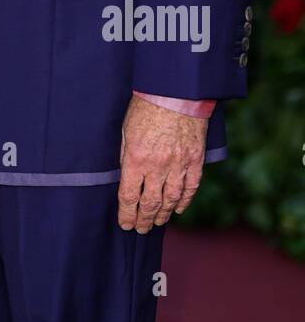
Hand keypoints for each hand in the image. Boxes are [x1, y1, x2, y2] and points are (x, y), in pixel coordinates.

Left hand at [117, 94, 206, 232]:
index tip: (125, 224)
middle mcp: (157, 166)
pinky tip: (177, 209)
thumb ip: (126, 156)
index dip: (126, 214)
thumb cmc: (146, 107)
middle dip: (144, 220)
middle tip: (141, 229)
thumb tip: (125, 177)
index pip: (128, 196)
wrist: (176, 92)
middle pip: (150, 203)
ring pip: (170, 200)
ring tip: (157, 222)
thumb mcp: (125, 130)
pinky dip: (183, 202)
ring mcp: (179, 165)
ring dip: (163, 215)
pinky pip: (190, 188)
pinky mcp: (195, 161)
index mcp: (136, 159)